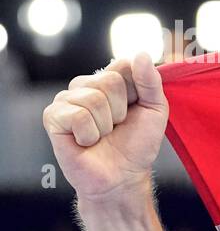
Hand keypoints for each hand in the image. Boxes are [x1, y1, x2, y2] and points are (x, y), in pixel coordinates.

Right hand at [42, 52, 169, 202]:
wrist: (122, 176)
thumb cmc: (137, 145)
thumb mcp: (155, 110)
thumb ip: (151, 82)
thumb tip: (141, 54)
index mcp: (110, 80)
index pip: (124, 64)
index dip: (137, 90)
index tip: (136, 109)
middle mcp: (86, 85)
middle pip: (110, 80)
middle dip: (122, 110)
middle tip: (117, 127)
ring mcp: (66, 99)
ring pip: (94, 98)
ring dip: (106, 125)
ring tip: (102, 135)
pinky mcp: (52, 116)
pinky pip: (78, 115)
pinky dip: (89, 134)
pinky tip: (86, 141)